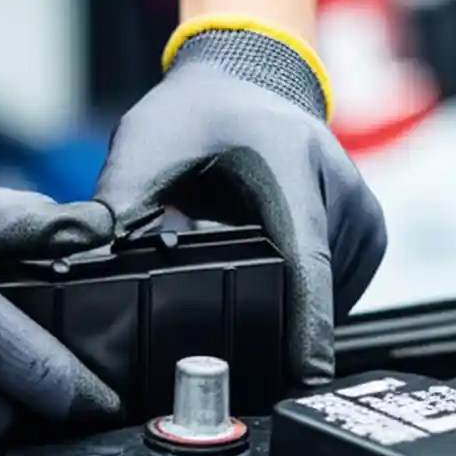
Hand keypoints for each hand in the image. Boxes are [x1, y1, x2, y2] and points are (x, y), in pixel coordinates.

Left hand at [95, 21, 386, 385]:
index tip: (304, 375)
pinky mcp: (369, 234)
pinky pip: (337, 290)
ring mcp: (362, 214)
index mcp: (291, 165)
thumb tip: (86, 261)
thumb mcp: (146, 145)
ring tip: (239, 267)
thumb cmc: (200, 113)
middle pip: (314, 291)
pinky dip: (299, 294)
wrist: (248, 79)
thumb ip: (118, 205)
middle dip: (268, 323)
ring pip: (327, 298)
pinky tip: (265, 267)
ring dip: (281, 305)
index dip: (304, 325)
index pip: (306, 261)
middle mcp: (340, 190)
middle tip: (218, 321)